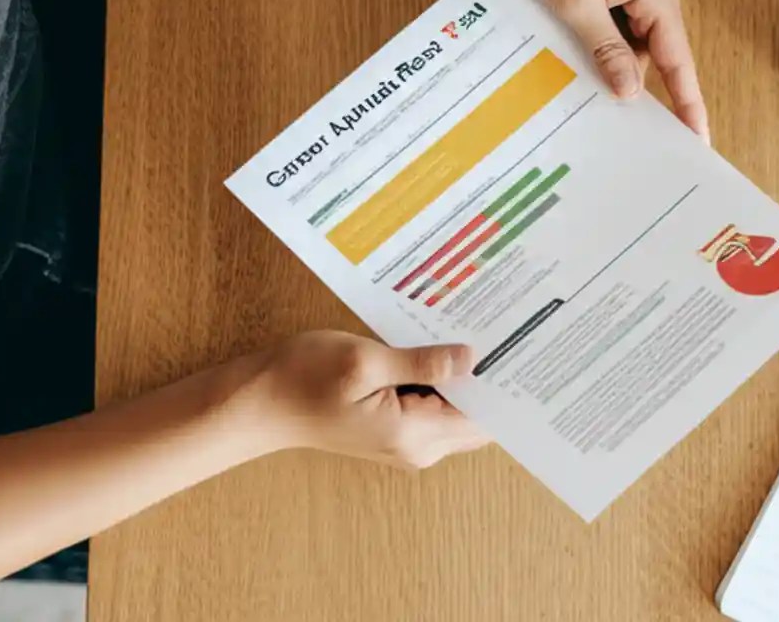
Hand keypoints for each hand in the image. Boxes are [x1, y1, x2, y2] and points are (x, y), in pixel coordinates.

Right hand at [248, 331, 489, 468]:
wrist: (258, 403)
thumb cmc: (303, 378)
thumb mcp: (365, 360)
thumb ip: (422, 362)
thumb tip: (471, 359)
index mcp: (414, 435)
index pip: (483, 418)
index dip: (504, 386)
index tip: (520, 348)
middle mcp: (418, 448)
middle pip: (476, 418)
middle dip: (489, 379)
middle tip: (504, 331)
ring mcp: (406, 443)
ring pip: (457, 413)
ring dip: (464, 378)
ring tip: (475, 332)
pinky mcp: (395, 430)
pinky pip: (434, 409)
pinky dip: (442, 383)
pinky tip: (441, 349)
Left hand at [513, 0, 709, 138]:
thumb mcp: (576, 1)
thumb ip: (605, 48)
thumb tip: (630, 91)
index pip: (680, 63)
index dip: (689, 104)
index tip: (699, 139)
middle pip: (653, 62)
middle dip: (638, 94)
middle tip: (625, 137)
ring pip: (630, 50)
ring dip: (609, 69)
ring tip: (584, 93)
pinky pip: (614, 35)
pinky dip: (599, 51)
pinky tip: (577, 64)